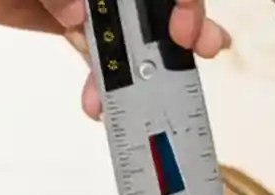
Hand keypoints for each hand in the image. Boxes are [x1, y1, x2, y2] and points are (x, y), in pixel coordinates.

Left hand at [0, 0, 231, 118]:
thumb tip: (74, 11)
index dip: (183, 0)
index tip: (182, 26)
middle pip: (158, 5)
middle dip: (187, 27)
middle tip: (200, 48)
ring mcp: (93, 2)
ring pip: (133, 36)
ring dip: (144, 71)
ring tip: (147, 100)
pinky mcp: (74, 23)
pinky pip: (98, 56)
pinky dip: (102, 84)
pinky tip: (101, 104)